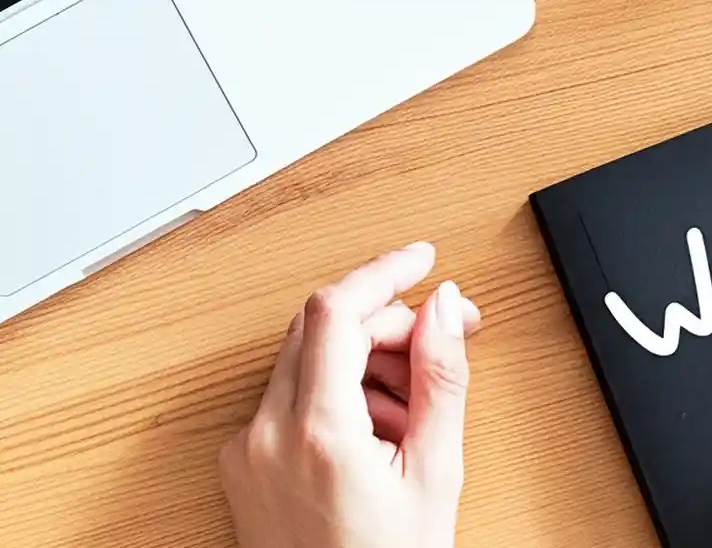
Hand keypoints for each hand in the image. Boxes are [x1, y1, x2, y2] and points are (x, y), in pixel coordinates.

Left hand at [219, 242, 480, 547]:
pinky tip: (382, 431)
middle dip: (388, 322)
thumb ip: (441, 379)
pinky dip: (340, 393)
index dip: (383, 270)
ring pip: (308, 360)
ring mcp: (247, 451)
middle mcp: (266, 435)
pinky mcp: (243, 464)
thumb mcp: (436, 474)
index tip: (422, 258)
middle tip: (446, 336)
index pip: (336, 310)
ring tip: (416, 413)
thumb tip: (443, 307)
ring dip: (367, 361)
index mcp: (317, 433)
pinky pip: (292, 397)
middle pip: (323, 328)